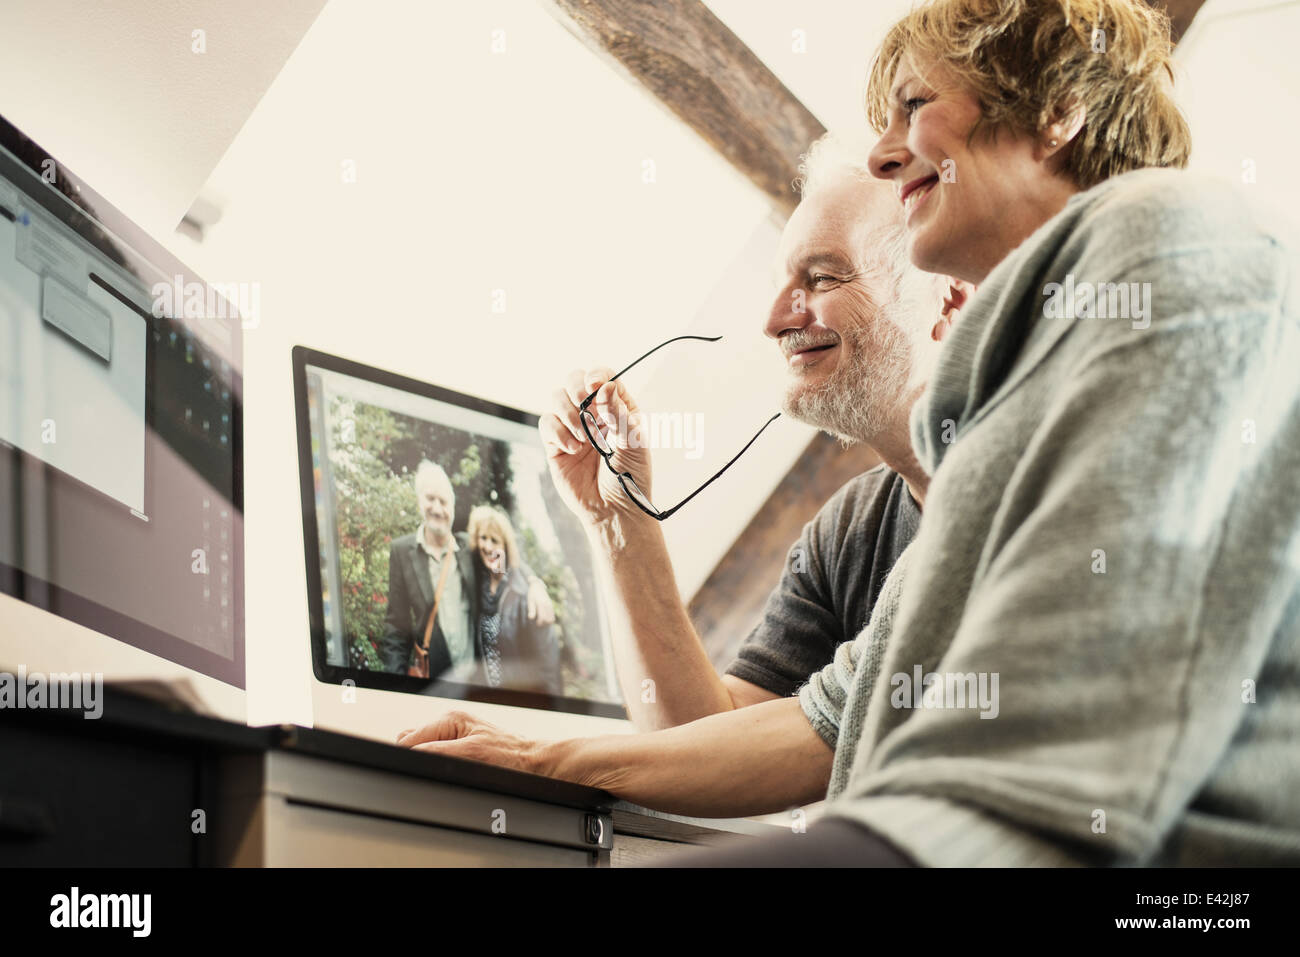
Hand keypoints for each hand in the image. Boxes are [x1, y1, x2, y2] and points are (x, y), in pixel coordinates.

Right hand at [396, 710, 546, 775]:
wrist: (533, 763)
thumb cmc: (510, 757)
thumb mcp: (470, 754)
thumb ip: (437, 752)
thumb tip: (412, 754)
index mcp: (450, 719)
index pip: (409, 738)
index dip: (406, 756)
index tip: (408, 771)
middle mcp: (450, 723)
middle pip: (411, 741)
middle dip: (414, 757)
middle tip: (431, 773)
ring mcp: (455, 734)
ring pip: (422, 748)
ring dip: (425, 761)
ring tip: (446, 772)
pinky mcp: (460, 745)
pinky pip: (435, 753)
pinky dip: (435, 763)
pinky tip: (451, 771)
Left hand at [526, 576, 554, 624]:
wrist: (537, 586)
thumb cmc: (532, 594)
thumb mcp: (530, 601)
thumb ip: (531, 610)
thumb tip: (531, 618)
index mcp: (542, 604)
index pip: (543, 617)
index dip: (540, 622)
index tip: (536, 624)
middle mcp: (547, 605)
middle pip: (549, 619)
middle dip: (544, 623)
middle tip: (538, 623)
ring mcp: (550, 605)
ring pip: (552, 617)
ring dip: (547, 622)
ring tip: (541, 621)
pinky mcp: (551, 605)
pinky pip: (552, 614)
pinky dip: (549, 618)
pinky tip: (544, 618)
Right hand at [539, 368, 653, 527]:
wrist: (614, 511)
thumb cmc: (631, 478)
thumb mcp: (634, 444)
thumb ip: (619, 415)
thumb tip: (605, 387)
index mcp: (617, 408)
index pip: (603, 377)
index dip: (596, 375)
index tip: (594, 386)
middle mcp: (594, 414)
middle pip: (574, 380)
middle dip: (575, 388)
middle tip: (584, 407)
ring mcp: (573, 427)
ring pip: (557, 398)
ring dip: (568, 414)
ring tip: (584, 439)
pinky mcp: (556, 444)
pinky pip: (547, 423)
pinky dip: (559, 433)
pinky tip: (574, 449)